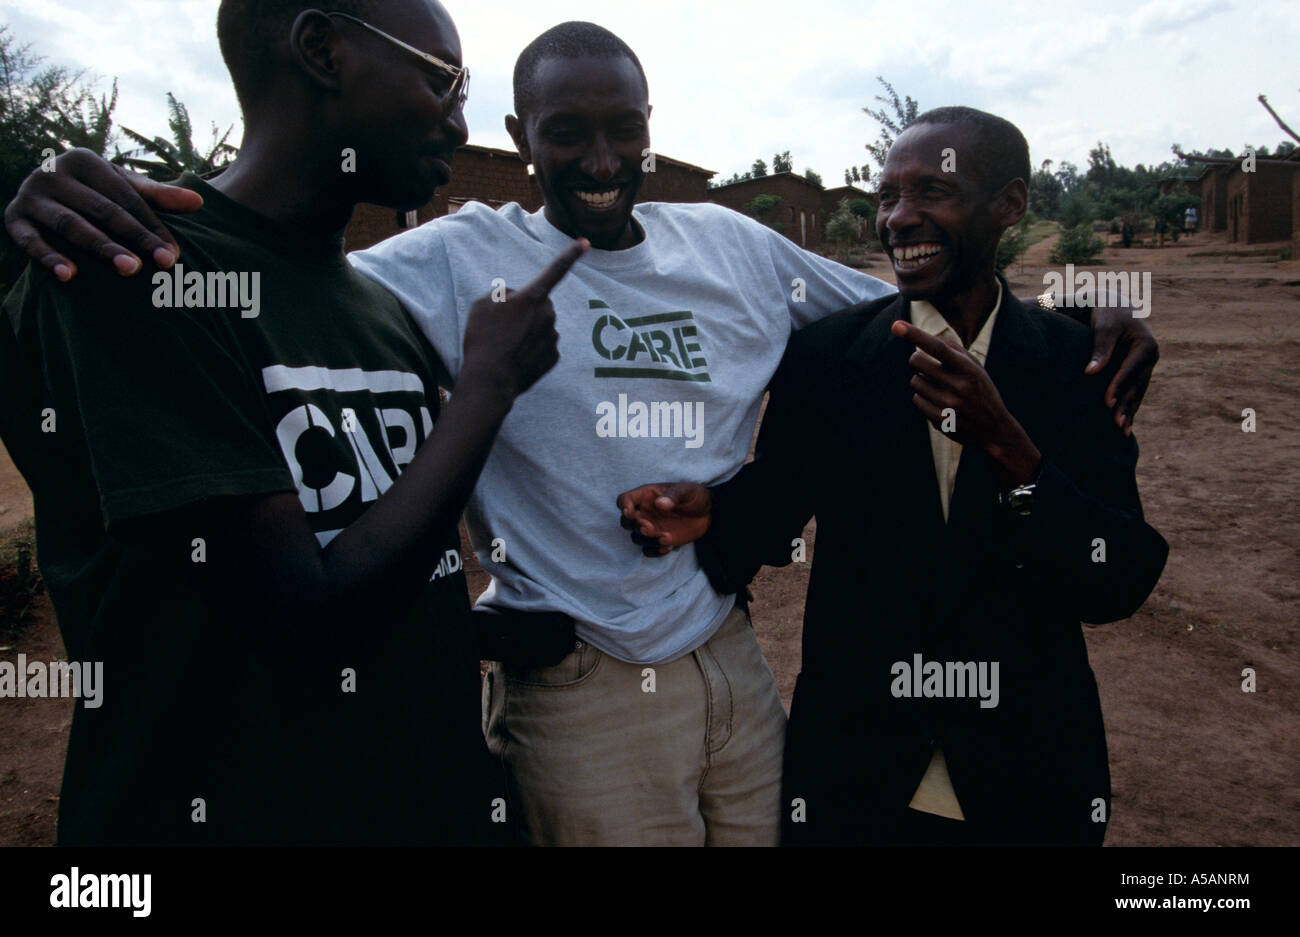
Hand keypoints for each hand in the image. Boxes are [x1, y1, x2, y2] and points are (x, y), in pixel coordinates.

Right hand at [4, 148, 202, 280]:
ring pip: (71, 225)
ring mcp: (30, 195)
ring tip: (129, 269)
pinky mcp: (12, 218)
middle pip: (102, 211)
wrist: (41, 194)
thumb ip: (156, 196)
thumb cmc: (92, 193)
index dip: (152, 227)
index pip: (126, 199)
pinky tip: (70, 276)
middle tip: (161, 264)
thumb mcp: (121, 189)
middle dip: (134, 239)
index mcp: (84, 161)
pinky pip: (30, 241)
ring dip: (101, 248)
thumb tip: (199, 201)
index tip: (176, 256)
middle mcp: (53, 173)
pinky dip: (49, 258)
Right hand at [459, 239, 586, 400]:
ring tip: (504, 345)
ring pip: (540, 326)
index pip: (555, 270)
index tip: (585, 242)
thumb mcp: (481, 305)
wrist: (489, 380)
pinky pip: (542, 346)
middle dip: (525, 309)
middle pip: (539, 304)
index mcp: (533, 297)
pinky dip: (530, 350)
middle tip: (501, 325)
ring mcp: (553, 337)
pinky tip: (515, 358)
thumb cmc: (482, 338)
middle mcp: (548, 314)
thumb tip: (515, 299)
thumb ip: (502, 295)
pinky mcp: (553, 357)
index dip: (570, 254)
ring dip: (526, 331)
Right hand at [616, 482, 711, 556]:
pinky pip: (647, 550)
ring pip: (636, 538)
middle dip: (635, 527)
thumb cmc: (694, 496)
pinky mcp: (658, 540)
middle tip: (650, 528)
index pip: (625, 500)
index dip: (623, 506)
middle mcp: (644, 512)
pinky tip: (668, 547)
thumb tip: (660, 503)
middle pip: (626, 522)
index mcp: (646, 496)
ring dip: (647, 540)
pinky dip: (654, 551)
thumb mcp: (687, 491)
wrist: (708, 513)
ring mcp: (650, 527)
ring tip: (666, 538)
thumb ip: (674, 495)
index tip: (630, 512)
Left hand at [891, 320, 1040, 489]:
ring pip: (915, 381)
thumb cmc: (981, 391)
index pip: (938, 348)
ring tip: (942, 388)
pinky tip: (940, 403)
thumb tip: (923, 338)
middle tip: (927, 365)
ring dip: (923, 381)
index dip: (916, 335)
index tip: (896, 326)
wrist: (994, 429)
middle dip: (918, 359)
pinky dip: (923, 397)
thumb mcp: (975, 368)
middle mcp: (959, 386)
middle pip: (917, 361)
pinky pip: (917, 399)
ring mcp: (948, 405)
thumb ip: (953, 350)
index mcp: (969, 369)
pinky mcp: (940, 420)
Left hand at [1083, 306, 1157, 435]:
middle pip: (1138, 385)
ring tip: (1122, 430)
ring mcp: (1147, 365)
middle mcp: (1151, 356)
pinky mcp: (1139, 370)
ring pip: (1138, 391)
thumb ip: (1100, 348)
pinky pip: (1136, 391)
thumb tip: (1091, 372)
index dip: (1119, 386)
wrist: (1114, 306)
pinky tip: (1126, 424)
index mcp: (1146, 345)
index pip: (1131, 370)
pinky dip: (1131, 406)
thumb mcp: (1104, 327)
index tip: (1107, 402)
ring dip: (1130, 411)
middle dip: (1127, 405)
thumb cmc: (1107, 314)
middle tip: (1117, 424)